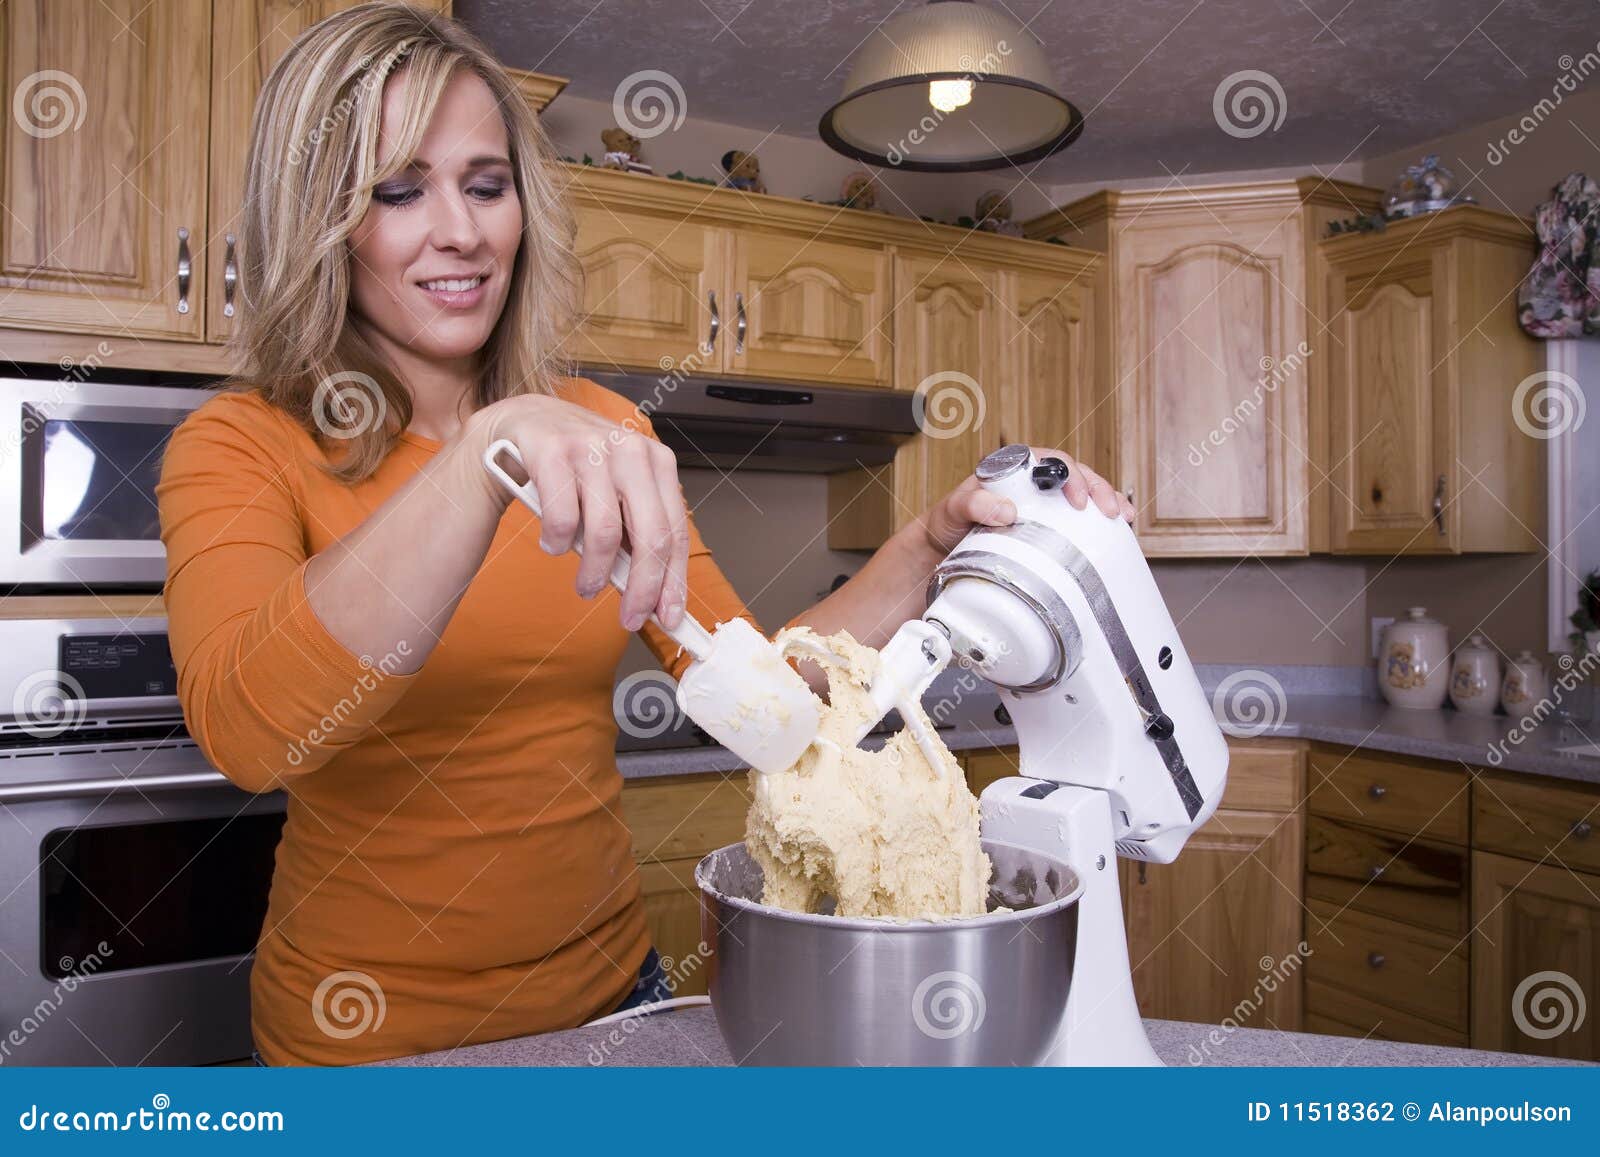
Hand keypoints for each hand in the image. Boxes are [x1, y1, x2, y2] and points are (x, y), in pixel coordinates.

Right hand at [475, 395, 688, 631]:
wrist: (524, 424)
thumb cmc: (576, 467)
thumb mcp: (616, 491)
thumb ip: (635, 531)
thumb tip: (653, 592)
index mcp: (657, 461)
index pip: (676, 531)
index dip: (674, 580)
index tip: (669, 616)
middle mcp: (631, 450)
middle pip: (651, 535)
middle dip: (642, 588)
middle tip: (630, 617)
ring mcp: (593, 448)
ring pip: (606, 532)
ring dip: (595, 572)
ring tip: (586, 587)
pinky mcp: (554, 451)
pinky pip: (562, 517)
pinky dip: (558, 543)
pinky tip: (553, 545)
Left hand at [919, 446, 1133, 555]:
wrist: (942, 550)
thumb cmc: (948, 523)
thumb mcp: (953, 509)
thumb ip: (973, 504)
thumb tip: (1006, 509)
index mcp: (1014, 468)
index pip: (1050, 460)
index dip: (1070, 475)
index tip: (1078, 500)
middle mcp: (1031, 482)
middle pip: (1074, 474)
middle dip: (1097, 488)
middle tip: (1110, 511)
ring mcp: (1041, 502)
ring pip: (1081, 493)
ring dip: (1105, 501)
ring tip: (1122, 517)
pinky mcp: (1046, 524)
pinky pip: (1078, 517)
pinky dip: (1097, 522)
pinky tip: (1114, 531)